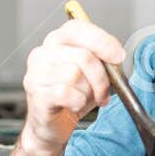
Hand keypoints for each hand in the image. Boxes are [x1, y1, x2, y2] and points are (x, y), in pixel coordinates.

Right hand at [19, 19, 125, 155]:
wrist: (52, 126)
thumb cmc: (72, 96)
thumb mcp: (91, 74)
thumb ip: (102, 60)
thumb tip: (117, 56)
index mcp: (56, 41)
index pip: (78, 29)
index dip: (102, 41)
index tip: (118, 56)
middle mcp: (42, 53)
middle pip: (83, 55)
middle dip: (101, 77)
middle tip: (105, 91)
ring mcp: (36, 73)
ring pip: (75, 75)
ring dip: (88, 92)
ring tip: (85, 98)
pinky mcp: (36, 93)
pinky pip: (66, 93)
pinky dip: (77, 102)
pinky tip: (74, 105)